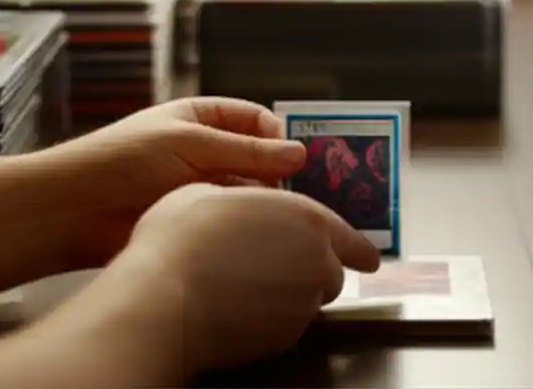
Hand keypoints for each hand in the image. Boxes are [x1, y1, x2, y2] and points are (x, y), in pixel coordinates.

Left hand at [34, 98, 306, 267]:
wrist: (75, 209)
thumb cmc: (125, 160)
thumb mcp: (190, 144)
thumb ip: (246, 151)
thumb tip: (299, 154)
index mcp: (201, 118)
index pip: (255, 119)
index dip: (280, 134)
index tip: (303, 157)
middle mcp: (205, 150)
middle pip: (258, 157)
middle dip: (283, 171)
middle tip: (316, 192)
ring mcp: (201, 187)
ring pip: (249, 191)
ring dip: (270, 201)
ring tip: (297, 217)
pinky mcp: (195, 221)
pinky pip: (233, 219)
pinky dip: (253, 225)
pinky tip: (270, 235)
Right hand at [41, 184, 380, 383]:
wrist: (163, 299)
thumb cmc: (180, 240)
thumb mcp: (206, 193)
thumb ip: (240, 200)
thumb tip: (237, 206)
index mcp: (305, 218)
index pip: (348, 236)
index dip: (357, 248)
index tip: (368, 258)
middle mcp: (316, 261)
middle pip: (329, 271)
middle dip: (309, 270)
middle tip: (269, 266)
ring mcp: (302, 304)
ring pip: (308, 301)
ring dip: (289, 295)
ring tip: (245, 287)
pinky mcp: (284, 339)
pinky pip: (284, 327)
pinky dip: (269, 320)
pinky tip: (236, 309)